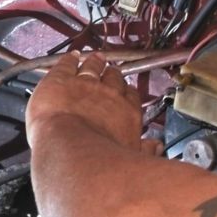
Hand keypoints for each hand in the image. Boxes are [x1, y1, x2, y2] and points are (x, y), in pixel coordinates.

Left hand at [26, 52, 142, 149]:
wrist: (70, 149)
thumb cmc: (99, 159)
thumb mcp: (131, 156)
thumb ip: (145, 149)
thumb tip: (155, 148)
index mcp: (126, 112)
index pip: (130, 96)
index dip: (127, 92)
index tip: (125, 92)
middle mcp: (108, 94)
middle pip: (113, 78)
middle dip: (113, 74)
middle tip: (111, 72)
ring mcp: (84, 84)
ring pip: (92, 67)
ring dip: (94, 62)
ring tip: (96, 58)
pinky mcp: (61, 80)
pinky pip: (67, 64)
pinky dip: (69, 60)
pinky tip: (70, 57)